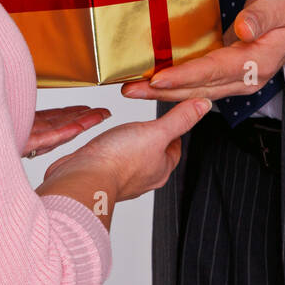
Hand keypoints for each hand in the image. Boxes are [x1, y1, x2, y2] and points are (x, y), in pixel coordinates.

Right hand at [41, 98, 210, 202]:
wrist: (83, 179)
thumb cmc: (118, 161)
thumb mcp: (155, 132)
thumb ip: (179, 119)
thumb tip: (202, 106)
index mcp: (161, 169)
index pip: (175, 149)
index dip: (175, 133)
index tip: (173, 122)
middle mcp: (143, 178)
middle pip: (154, 156)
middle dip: (153, 141)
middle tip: (149, 125)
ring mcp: (122, 179)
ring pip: (132, 160)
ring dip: (131, 146)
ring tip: (126, 132)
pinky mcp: (102, 176)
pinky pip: (111, 162)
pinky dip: (111, 152)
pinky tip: (105, 145)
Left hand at [120, 0, 284, 101]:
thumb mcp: (281, 2)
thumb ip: (262, 15)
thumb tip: (244, 27)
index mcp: (258, 61)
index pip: (216, 71)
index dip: (186, 76)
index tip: (159, 79)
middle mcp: (246, 77)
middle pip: (200, 88)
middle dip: (163, 91)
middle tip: (130, 90)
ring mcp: (237, 78)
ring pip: (196, 89)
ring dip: (164, 92)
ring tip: (133, 89)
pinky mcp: (228, 72)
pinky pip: (199, 81)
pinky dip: (176, 83)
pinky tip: (154, 80)